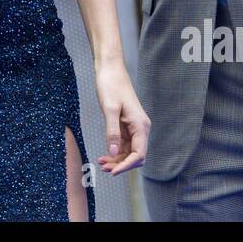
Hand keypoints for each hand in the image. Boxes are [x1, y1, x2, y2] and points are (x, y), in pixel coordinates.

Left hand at [94, 60, 148, 174]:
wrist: (110, 69)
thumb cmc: (111, 85)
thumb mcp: (109, 109)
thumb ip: (112, 132)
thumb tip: (114, 152)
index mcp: (141, 125)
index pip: (139, 154)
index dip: (126, 166)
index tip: (112, 172)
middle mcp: (140, 128)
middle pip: (135, 156)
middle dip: (121, 164)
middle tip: (103, 168)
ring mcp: (134, 127)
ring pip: (129, 151)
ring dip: (117, 160)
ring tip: (101, 163)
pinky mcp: (126, 125)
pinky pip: (124, 144)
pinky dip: (115, 151)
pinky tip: (104, 155)